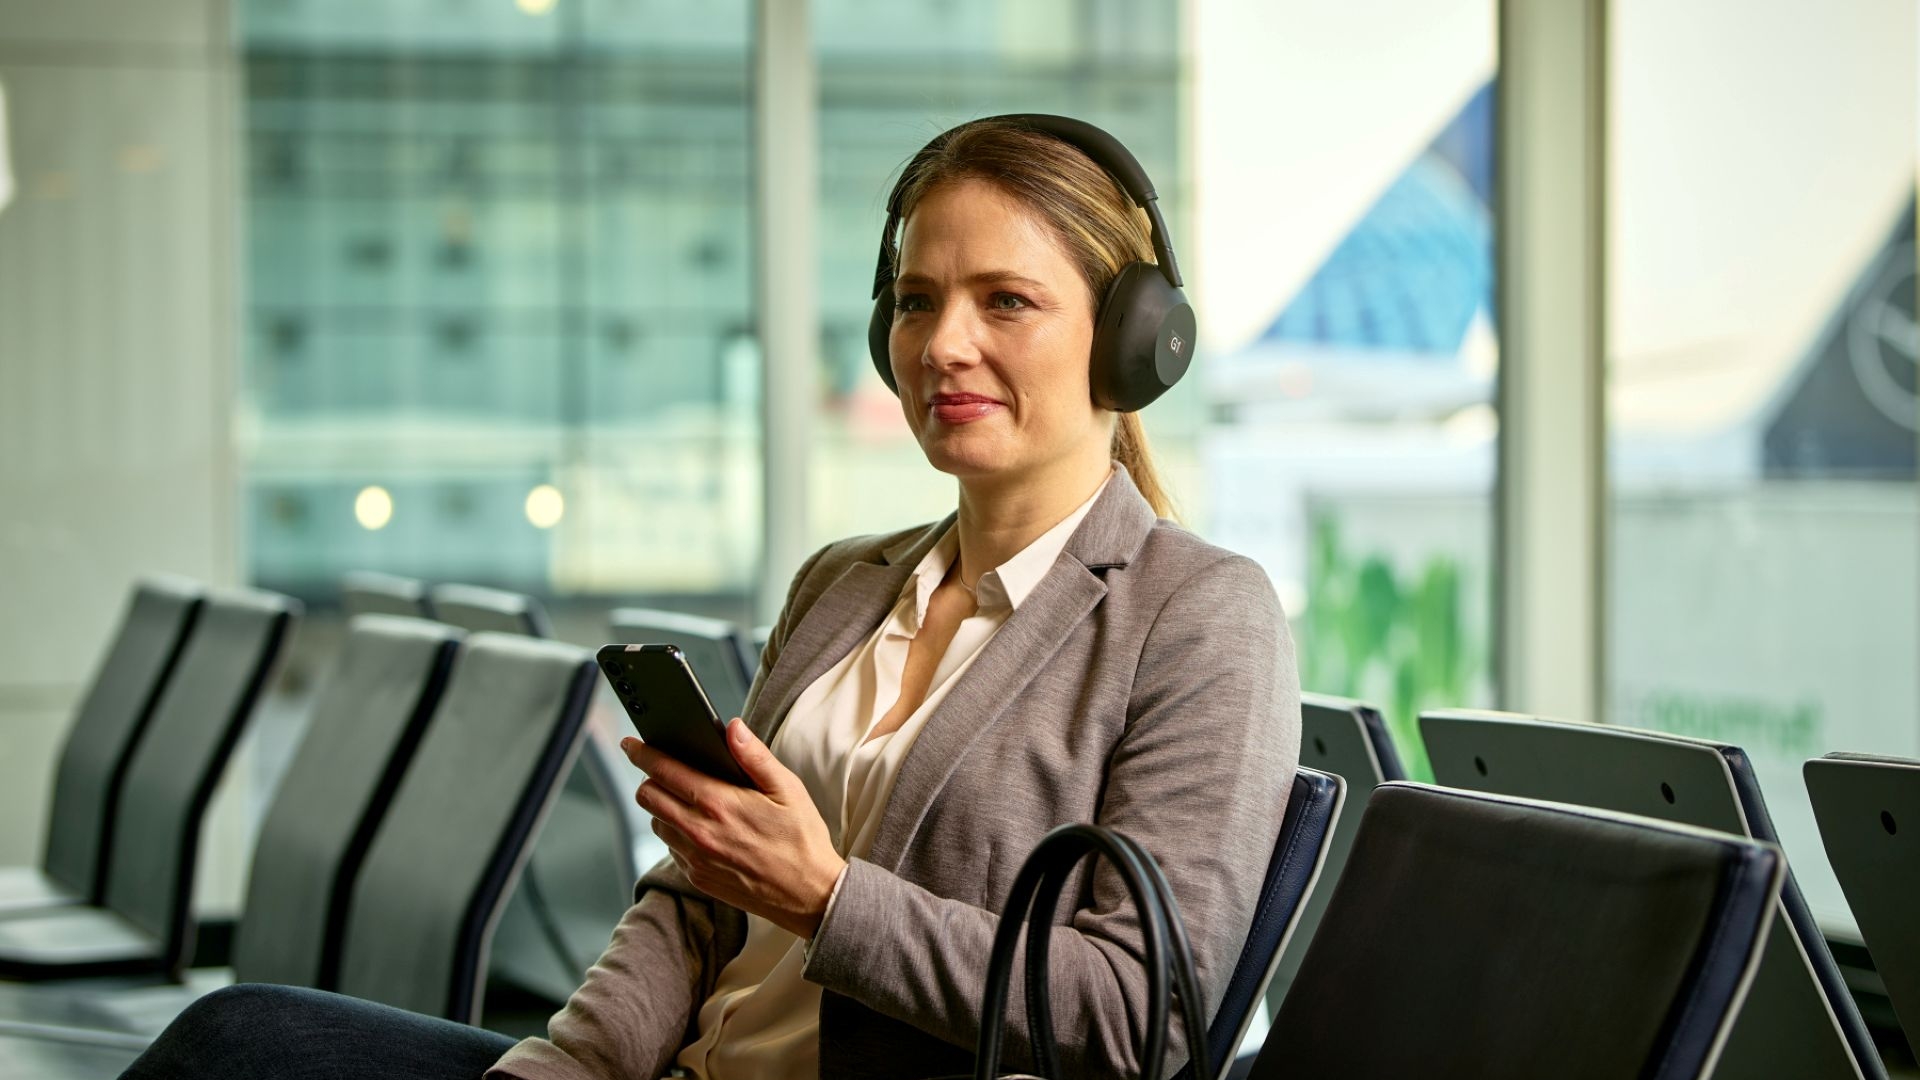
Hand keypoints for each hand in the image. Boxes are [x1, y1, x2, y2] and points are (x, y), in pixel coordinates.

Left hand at [623, 720, 846, 939]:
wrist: (809, 894)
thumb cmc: (802, 839)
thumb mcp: (788, 789)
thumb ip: (755, 756)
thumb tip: (732, 728)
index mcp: (720, 803)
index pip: (664, 771)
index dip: (642, 753)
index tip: (631, 744)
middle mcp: (700, 832)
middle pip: (647, 797)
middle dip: (649, 778)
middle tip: (663, 771)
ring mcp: (696, 858)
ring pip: (656, 823)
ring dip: (663, 807)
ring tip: (687, 800)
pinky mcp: (698, 878)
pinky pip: (671, 849)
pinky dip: (677, 834)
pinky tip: (701, 829)